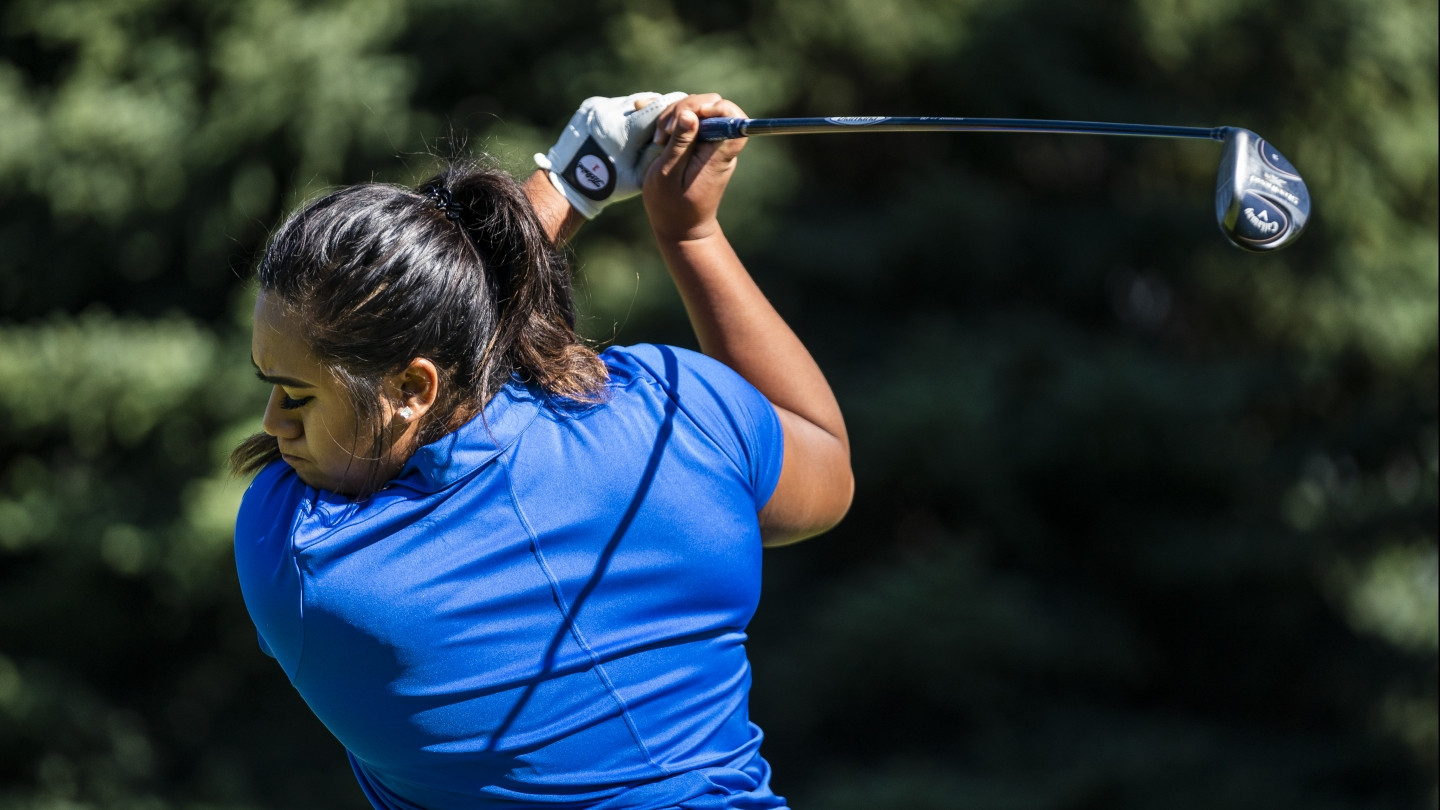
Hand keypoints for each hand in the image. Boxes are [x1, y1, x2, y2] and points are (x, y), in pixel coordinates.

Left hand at [534, 91, 687, 218]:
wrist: (568, 183)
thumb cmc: (610, 185)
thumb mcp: (641, 176)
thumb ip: (662, 153)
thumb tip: (687, 132)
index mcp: (624, 131)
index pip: (661, 107)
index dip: (678, 109)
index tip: (691, 113)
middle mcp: (610, 112)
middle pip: (648, 101)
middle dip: (662, 111)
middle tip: (672, 122)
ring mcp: (598, 106)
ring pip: (632, 101)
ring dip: (643, 111)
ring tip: (649, 128)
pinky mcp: (589, 105)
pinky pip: (616, 104)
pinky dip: (625, 114)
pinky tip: (626, 129)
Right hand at [642, 94, 748, 242]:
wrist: (681, 228)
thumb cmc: (672, 207)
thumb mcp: (669, 175)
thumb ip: (680, 143)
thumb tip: (691, 115)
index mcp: (718, 154)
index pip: (732, 116)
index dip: (711, 107)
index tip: (686, 117)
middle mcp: (719, 145)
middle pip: (710, 106)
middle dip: (683, 109)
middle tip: (662, 132)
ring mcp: (708, 143)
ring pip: (696, 111)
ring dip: (673, 117)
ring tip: (657, 138)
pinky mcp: (697, 144)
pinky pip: (688, 122)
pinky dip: (670, 122)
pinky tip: (655, 129)